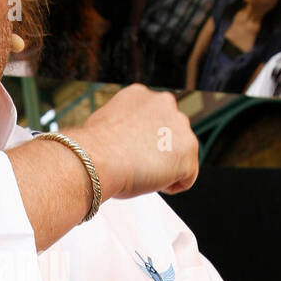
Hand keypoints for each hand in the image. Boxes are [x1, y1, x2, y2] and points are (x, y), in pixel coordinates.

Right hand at [75, 84, 198, 201]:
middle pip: (170, 135)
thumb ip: (121, 127)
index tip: (127, 153)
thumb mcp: (103, 125)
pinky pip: (185, 178)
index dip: (141, 141)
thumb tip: (120, 140)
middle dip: (157, 152)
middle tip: (135, 165)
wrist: (96, 159)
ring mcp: (180, 126)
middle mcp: (165, 103)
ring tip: (140, 173)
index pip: (153, 120)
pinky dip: (170, 186)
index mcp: (141, 94)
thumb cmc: (92, 149)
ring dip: (164, 168)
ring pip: (180, 156)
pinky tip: (150, 182)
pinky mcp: (189, 151)